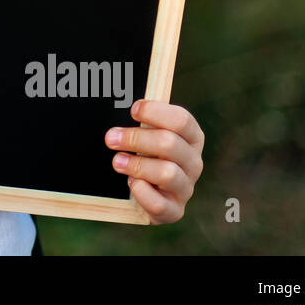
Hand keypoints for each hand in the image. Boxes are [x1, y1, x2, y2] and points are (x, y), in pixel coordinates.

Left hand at [105, 99, 203, 223]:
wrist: (148, 193)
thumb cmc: (147, 154)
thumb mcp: (148, 133)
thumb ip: (143, 119)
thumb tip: (122, 94)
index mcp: (192, 138)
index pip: (182, 120)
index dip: (156, 112)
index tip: (132, 110)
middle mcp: (193, 162)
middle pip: (169, 144)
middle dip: (136, 138)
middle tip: (110, 138)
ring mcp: (186, 188)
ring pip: (167, 173)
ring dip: (137, 165)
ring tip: (117, 161)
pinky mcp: (174, 211)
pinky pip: (160, 204)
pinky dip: (142, 193)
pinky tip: (131, 184)